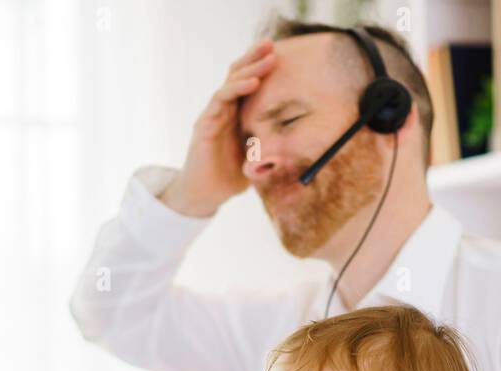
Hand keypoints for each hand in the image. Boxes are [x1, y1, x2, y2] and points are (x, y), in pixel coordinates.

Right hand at [158, 39, 277, 216]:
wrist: (204, 196)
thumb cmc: (229, 177)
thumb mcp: (258, 161)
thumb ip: (272, 151)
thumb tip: (296, 149)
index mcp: (234, 114)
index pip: (246, 82)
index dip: (259, 66)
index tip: (278, 52)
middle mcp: (222, 110)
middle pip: (236, 75)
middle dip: (254, 58)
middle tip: (272, 43)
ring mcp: (212, 116)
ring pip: (229, 84)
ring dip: (250, 70)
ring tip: (268, 59)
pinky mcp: (205, 126)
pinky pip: (220, 101)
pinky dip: (236, 90)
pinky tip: (252, 83)